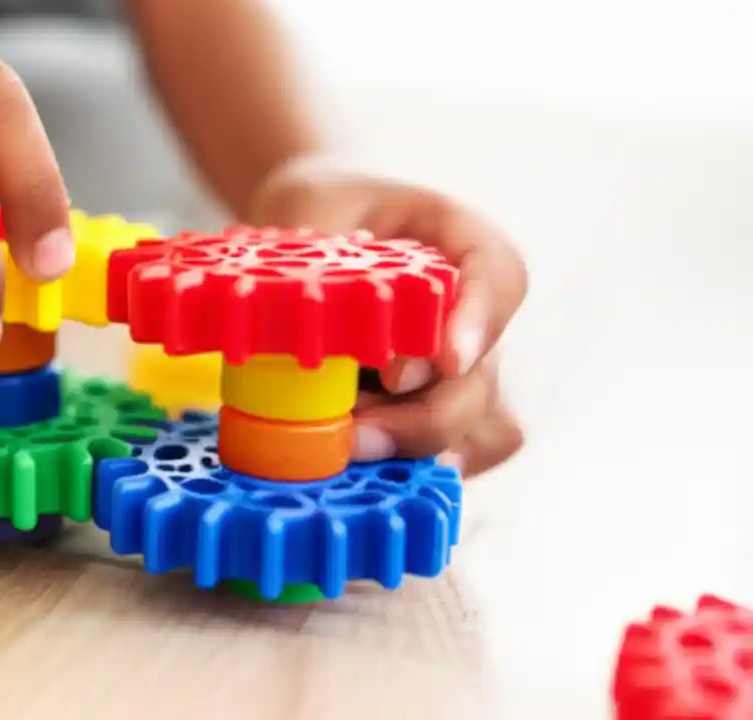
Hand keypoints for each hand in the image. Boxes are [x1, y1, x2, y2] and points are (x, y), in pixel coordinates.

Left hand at [246, 157, 527, 477]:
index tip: (445, 358)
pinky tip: (363, 476)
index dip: (480, 321)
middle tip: (359, 432)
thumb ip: (314, 265)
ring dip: (417, 448)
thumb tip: (306, 334)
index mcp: (461, 241)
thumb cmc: (317, 217)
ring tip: (350, 452)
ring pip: (478, 426)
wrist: (311, 227)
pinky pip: (455, 453)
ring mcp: (464, 368)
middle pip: (483, 376)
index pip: (500, 276)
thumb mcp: (309, 217)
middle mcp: (474, 312)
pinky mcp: (437, 409)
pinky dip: (415, 470)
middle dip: (427, 417)